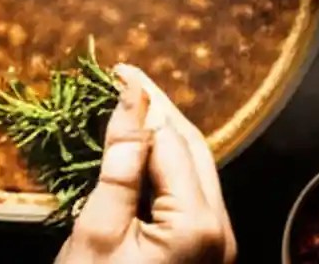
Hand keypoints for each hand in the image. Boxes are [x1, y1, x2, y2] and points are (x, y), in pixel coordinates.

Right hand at [56, 64, 236, 263]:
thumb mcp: (97, 231)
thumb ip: (120, 166)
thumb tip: (131, 101)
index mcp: (197, 224)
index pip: (171, 142)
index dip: (146, 103)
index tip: (118, 73)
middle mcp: (221, 230)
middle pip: (194, 151)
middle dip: (160, 112)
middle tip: (125, 80)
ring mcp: (218, 243)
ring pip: (196, 171)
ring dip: (164, 137)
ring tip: (132, 106)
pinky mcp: (206, 251)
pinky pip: (191, 195)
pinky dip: (167, 169)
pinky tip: (143, 151)